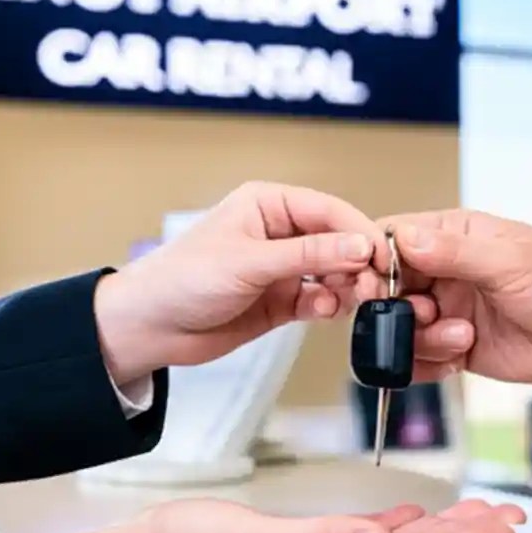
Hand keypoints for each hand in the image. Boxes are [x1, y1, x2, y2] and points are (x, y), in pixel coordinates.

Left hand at [94, 182, 387, 384]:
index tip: (382, 255)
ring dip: (348, 286)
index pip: (329, 210)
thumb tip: (359, 245)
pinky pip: (321, 298)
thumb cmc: (182, 279)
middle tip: (372, 285)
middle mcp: (280, 232)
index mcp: (269, 204)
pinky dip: (330, 306)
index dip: (360, 231)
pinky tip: (325, 312)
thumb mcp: (250, 262)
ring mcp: (284, 267)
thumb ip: (309, 254)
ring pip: (335, 272)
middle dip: (358, 262)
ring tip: (352, 300)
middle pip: (339, 241)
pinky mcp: (283, 300)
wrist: (149, 328)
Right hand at [355, 210, 531, 419]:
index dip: (375, 257)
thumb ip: (456, 252)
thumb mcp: (512, 264)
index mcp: (458, 234)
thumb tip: (405, 237)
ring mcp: (448, 308)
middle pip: (387, 283)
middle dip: (394, 305)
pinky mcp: (453, 345)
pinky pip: (417, 357)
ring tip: (462, 338)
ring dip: (422, 337)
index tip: (372, 281)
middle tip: (420, 315)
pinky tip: (457, 361)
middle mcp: (446, 269)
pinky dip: (427, 364)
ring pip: (400, 325)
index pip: (397, 236)